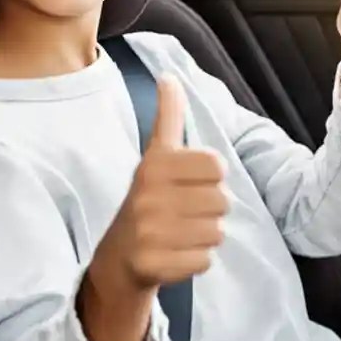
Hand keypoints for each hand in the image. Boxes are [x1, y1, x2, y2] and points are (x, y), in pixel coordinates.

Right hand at [93, 75, 226, 292]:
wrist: (118, 257)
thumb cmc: (148, 200)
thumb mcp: (155, 157)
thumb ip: (168, 118)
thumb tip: (169, 76)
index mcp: (154, 164)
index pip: (218, 165)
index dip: (211, 178)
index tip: (188, 183)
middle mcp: (148, 195)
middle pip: (222, 201)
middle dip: (211, 210)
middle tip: (184, 213)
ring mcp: (148, 231)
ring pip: (217, 232)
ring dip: (205, 236)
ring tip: (180, 233)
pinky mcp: (152, 263)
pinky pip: (205, 260)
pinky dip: (196, 261)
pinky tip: (175, 254)